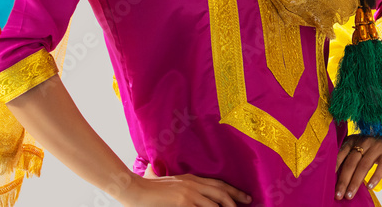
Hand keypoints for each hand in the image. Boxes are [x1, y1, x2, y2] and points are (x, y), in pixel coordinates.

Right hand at [122, 174, 251, 206]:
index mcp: (190, 179)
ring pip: (215, 202)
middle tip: (247, 202)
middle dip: (236, 197)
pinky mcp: (183, 202)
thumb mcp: (167, 182)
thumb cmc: (147, 188)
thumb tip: (179, 187)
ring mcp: (188, 193)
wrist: (134, 190)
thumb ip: (178, 184)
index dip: (232, 189)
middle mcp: (192, 184)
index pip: (217, 183)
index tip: (243, 196)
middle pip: (221, 190)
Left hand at [335, 132, 381, 199]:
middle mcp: (363, 142)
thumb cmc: (376, 141)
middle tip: (338, 195)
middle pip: (350, 163)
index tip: (328, 181)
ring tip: (350, 195)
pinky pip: (381, 167)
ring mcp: (376, 146)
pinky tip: (370, 187)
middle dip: (343, 180)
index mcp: (354, 139)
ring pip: (363, 166)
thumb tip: (339, 174)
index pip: (341, 154)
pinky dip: (375, 177)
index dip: (334, 168)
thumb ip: (352, 154)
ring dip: (355, 182)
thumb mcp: (362, 143)